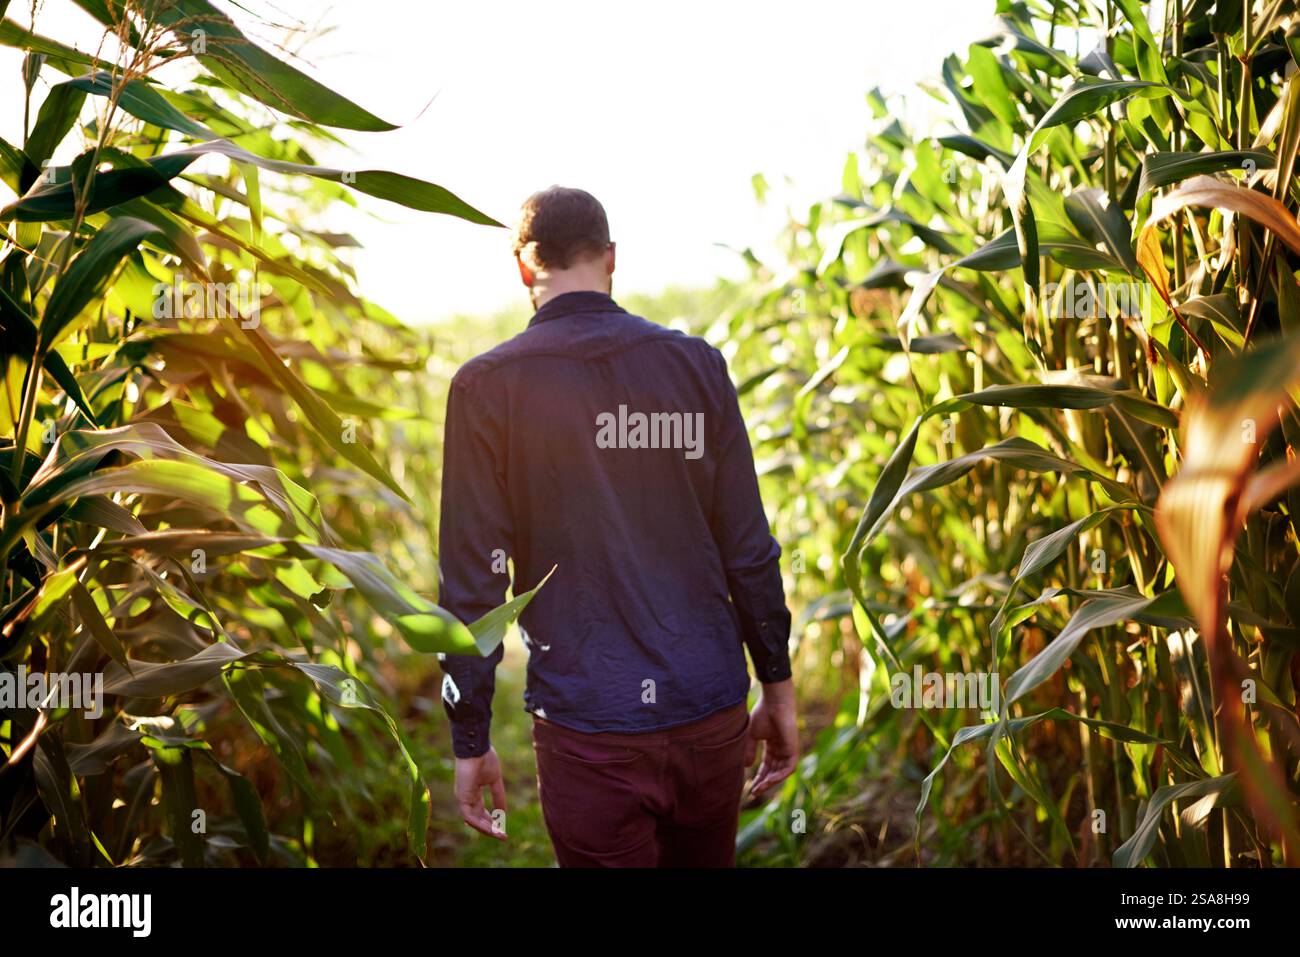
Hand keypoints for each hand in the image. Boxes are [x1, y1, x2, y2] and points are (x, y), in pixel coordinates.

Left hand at [454, 746, 507, 840]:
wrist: (476, 748)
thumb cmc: (485, 759)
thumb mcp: (495, 780)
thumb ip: (498, 796)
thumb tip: (503, 813)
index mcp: (473, 792)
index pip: (481, 811)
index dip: (492, 821)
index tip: (502, 828)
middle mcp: (466, 797)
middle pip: (478, 818)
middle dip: (490, 828)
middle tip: (503, 836)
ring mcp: (462, 798)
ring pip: (473, 820)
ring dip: (487, 829)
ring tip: (500, 835)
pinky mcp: (461, 797)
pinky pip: (470, 816)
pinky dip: (481, 824)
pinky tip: (492, 828)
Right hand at [744, 678, 797, 797]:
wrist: (773, 703)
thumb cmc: (762, 714)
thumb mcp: (752, 736)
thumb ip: (749, 751)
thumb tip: (747, 767)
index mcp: (772, 745)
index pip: (767, 766)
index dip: (759, 777)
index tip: (751, 787)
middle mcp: (781, 749)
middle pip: (773, 771)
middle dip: (764, 782)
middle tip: (754, 792)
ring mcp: (788, 750)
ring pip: (781, 772)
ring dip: (770, 782)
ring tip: (759, 789)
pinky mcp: (793, 749)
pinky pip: (788, 768)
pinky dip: (779, 776)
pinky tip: (768, 781)